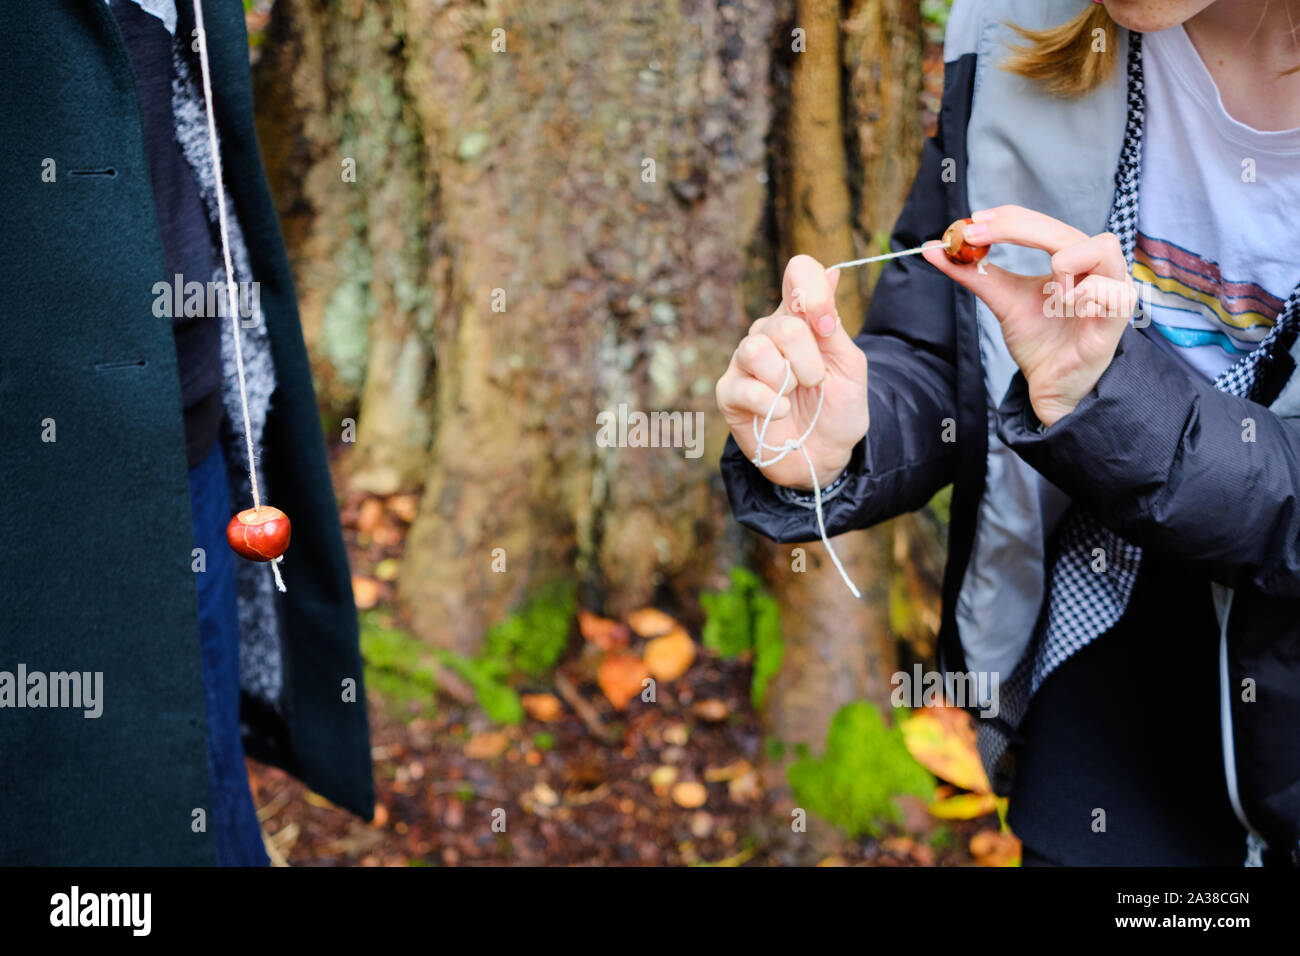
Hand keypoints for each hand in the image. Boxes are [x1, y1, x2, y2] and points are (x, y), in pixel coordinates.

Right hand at [715, 255, 869, 489]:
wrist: (824, 455)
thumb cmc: (837, 408)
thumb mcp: (850, 366)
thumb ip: (834, 325)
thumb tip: (832, 273)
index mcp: (799, 317)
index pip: (798, 272)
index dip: (812, 290)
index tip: (826, 326)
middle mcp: (768, 332)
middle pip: (784, 324)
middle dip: (810, 362)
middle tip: (815, 383)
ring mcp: (744, 362)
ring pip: (757, 349)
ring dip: (786, 380)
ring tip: (793, 397)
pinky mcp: (729, 393)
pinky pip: (746, 387)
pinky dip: (771, 404)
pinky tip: (780, 413)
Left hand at [923, 205, 1137, 426]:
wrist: (1051, 385)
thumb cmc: (1040, 340)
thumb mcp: (1003, 301)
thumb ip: (974, 274)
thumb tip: (932, 247)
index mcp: (1072, 259)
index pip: (1044, 224)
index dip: (1009, 218)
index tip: (972, 222)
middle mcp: (1095, 268)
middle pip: (1064, 231)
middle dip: (1018, 229)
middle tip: (978, 236)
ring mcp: (1111, 292)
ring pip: (1103, 246)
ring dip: (1064, 258)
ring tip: (1048, 287)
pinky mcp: (1116, 320)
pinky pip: (1113, 292)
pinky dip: (1087, 292)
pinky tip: (1068, 304)